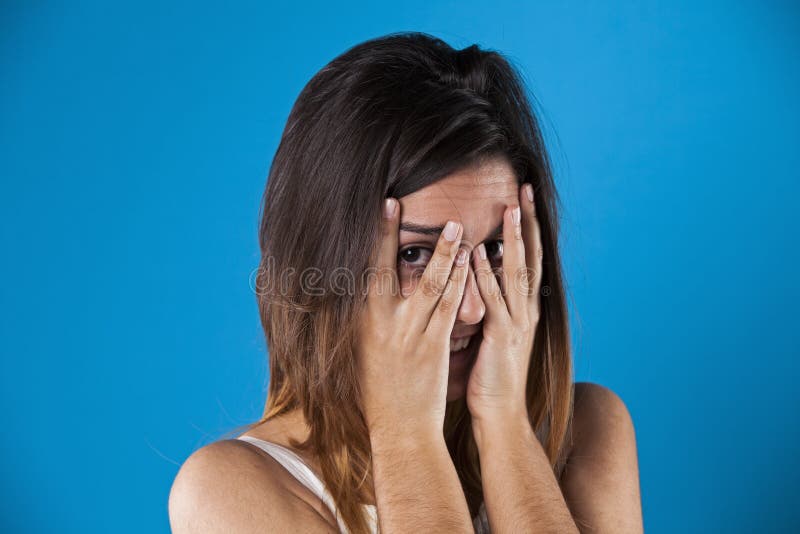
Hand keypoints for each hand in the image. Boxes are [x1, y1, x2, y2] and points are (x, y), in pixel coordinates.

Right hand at [356, 198, 469, 439]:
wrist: (400, 428)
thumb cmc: (382, 390)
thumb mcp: (366, 350)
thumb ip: (369, 318)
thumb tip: (368, 289)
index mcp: (362, 322)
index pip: (363, 272)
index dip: (369, 239)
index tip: (374, 212)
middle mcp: (381, 323)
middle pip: (386, 270)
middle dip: (391, 233)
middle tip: (397, 201)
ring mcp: (408, 334)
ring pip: (428, 285)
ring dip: (443, 253)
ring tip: (455, 226)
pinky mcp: (433, 346)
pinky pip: (448, 308)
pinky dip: (459, 283)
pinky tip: (468, 264)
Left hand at [466, 183, 542, 424]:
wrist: (501, 413)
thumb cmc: (491, 374)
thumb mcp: (493, 332)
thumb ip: (488, 303)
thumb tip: (473, 276)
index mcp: (523, 306)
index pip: (527, 258)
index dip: (527, 228)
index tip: (523, 198)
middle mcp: (526, 309)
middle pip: (529, 257)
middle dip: (527, 222)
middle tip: (525, 190)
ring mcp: (517, 321)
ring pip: (516, 273)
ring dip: (512, 241)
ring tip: (510, 210)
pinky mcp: (502, 336)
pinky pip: (494, 301)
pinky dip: (485, 278)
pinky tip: (477, 256)